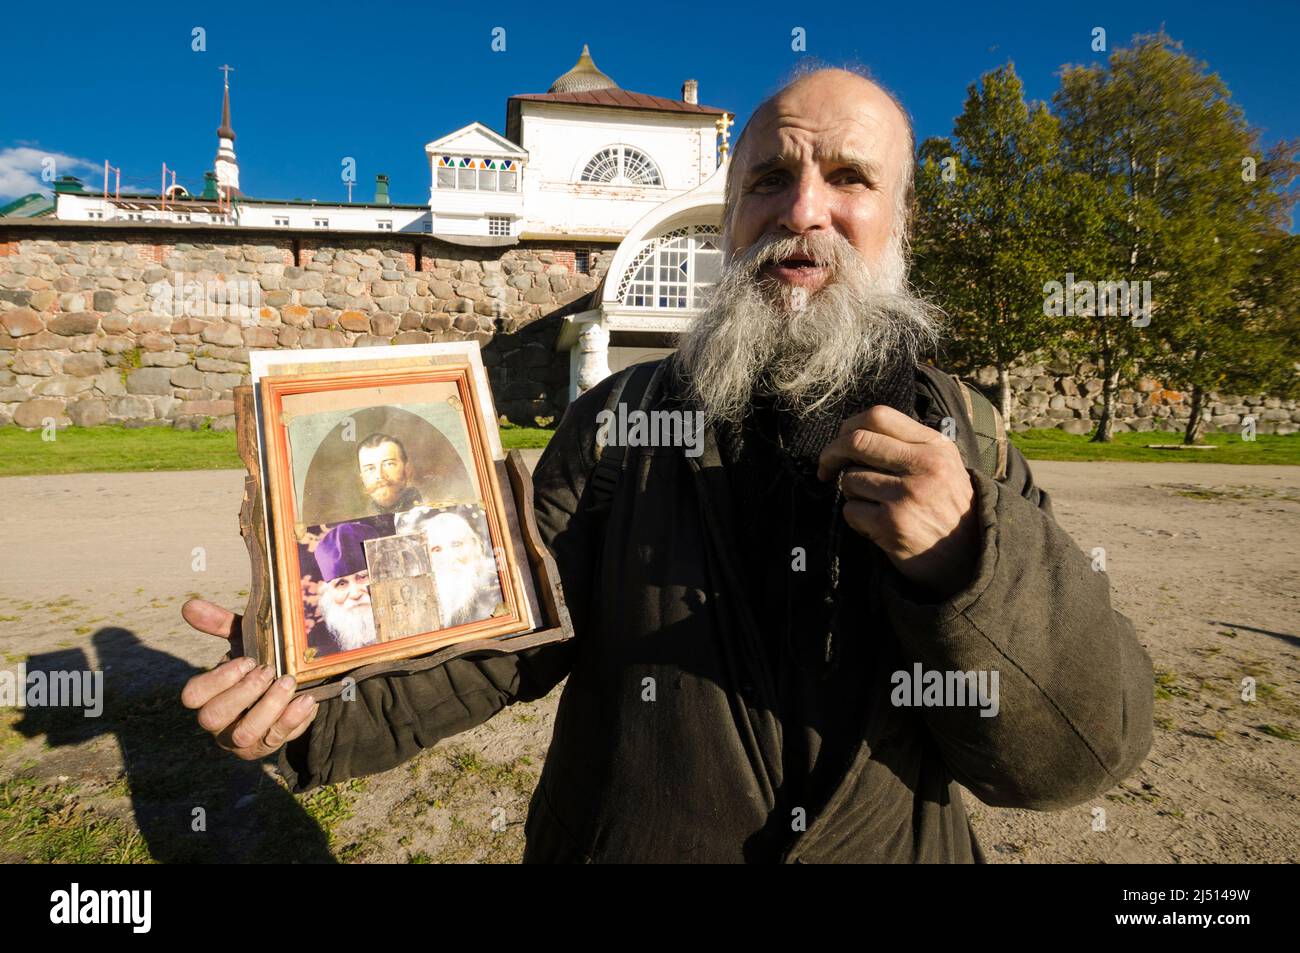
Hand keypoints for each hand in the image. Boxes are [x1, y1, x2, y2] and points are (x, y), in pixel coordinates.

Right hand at [180, 599, 317, 760]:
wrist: (292, 686)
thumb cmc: (259, 662)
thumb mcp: (243, 641)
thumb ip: (219, 623)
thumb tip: (190, 605)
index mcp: (208, 696)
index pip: (192, 695)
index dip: (217, 679)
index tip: (247, 660)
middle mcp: (219, 722)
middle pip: (212, 717)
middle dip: (243, 692)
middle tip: (269, 671)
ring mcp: (242, 739)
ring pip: (244, 734)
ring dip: (268, 707)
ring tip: (289, 682)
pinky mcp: (268, 745)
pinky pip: (277, 738)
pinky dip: (293, 718)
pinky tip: (306, 699)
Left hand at [817, 405, 978, 598]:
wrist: (970, 557)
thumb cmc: (947, 508)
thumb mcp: (943, 465)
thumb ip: (908, 444)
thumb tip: (853, 433)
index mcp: (935, 446)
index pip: (879, 416)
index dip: (850, 426)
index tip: (841, 441)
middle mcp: (923, 465)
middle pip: (857, 442)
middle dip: (832, 454)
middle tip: (826, 468)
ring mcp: (907, 495)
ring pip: (850, 479)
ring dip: (852, 494)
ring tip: (875, 506)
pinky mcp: (892, 524)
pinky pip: (850, 510)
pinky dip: (856, 519)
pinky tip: (876, 526)